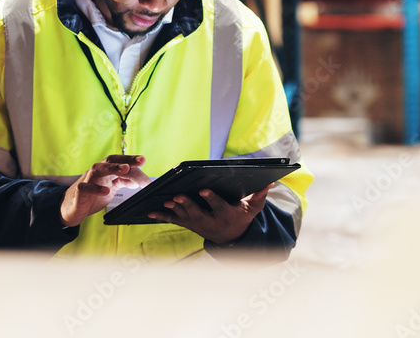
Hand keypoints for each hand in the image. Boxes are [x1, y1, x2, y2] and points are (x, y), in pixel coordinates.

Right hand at [60, 155, 150, 227]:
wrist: (71, 208)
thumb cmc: (91, 196)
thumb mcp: (110, 188)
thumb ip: (122, 182)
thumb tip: (138, 180)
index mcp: (105, 170)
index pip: (119, 161)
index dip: (131, 160)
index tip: (143, 160)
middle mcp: (97, 172)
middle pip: (111, 161)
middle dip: (126, 159)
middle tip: (140, 160)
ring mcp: (87, 180)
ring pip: (98, 170)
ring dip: (112, 168)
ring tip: (125, 169)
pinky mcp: (79, 192)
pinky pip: (86, 187)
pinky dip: (95, 188)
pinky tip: (106, 190)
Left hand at [148, 184, 271, 244]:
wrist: (230, 237)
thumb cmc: (242, 217)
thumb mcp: (253, 209)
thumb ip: (259, 197)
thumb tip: (270, 182)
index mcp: (225, 215)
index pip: (218, 206)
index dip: (210, 199)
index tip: (203, 190)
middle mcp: (210, 222)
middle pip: (197, 213)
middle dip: (187, 204)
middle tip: (178, 196)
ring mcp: (197, 225)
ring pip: (184, 216)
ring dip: (174, 209)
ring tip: (165, 201)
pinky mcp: (188, 224)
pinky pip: (174, 220)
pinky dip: (162, 215)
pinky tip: (150, 211)